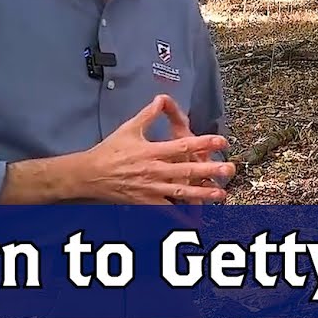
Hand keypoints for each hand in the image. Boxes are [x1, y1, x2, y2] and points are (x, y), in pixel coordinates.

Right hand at [78, 94, 233, 203]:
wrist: (89, 174)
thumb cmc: (110, 151)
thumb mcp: (129, 128)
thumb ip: (148, 114)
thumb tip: (161, 98)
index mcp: (151, 151)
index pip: (182, 146)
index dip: (203, 143)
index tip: (221, 141)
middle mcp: (153, 170)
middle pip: (186, 170)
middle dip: (209, 170)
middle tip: (228, 169)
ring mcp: (150, 189)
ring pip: (181, 192)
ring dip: (202, 194)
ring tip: (221, 194)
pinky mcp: (145, 202)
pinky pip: (166, 211)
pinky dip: (180, 216)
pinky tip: (196, 220)